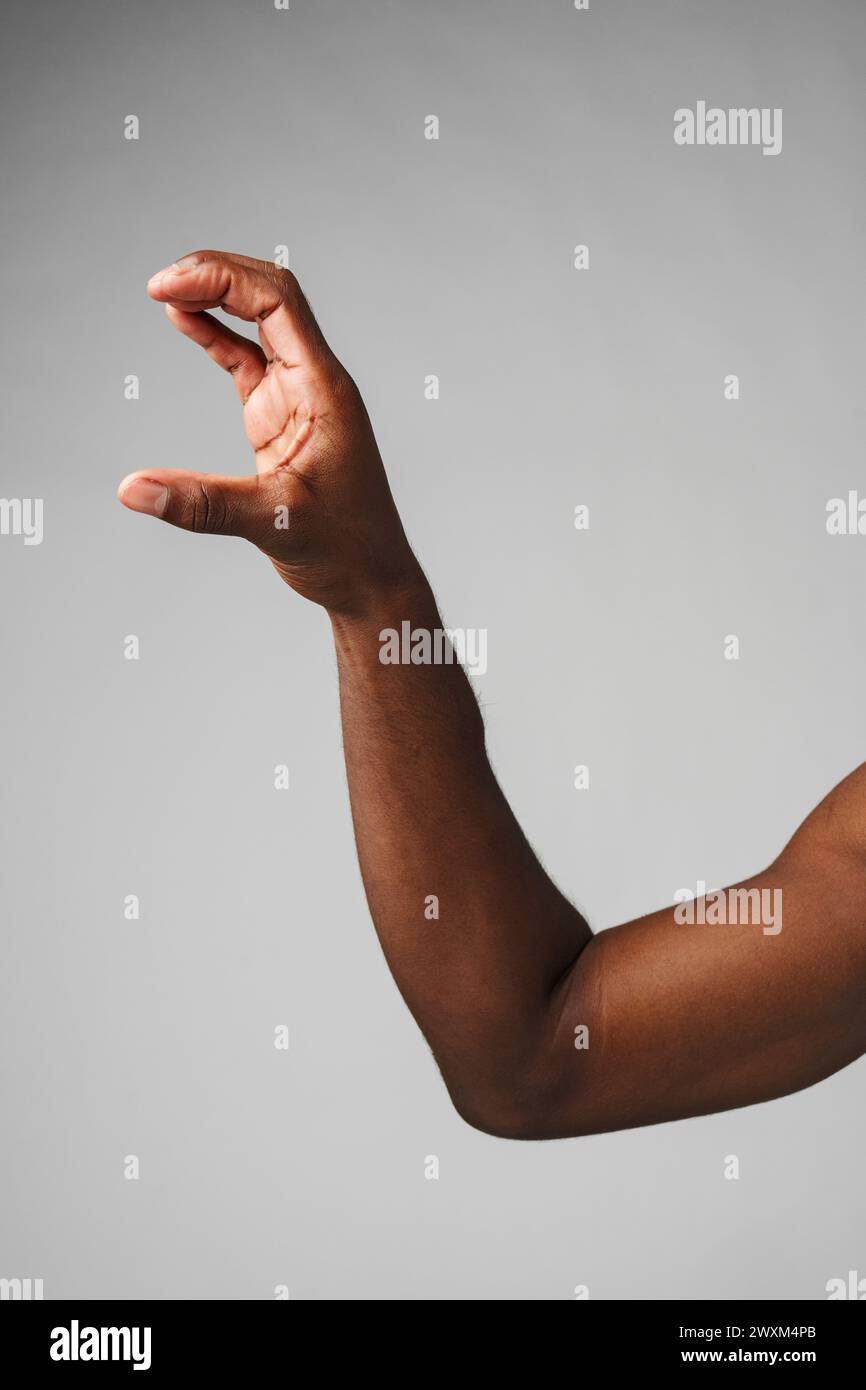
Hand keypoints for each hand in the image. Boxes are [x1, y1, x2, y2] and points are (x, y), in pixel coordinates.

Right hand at [118, 250, 416, 615]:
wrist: (371, 582)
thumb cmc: (346, 551)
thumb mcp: (273, 523)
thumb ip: (202, 504)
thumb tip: (132, 489)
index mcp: (324, 389)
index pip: (277, 302)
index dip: (223, 280)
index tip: (170, 286)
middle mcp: (315, 382)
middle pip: (268, 297)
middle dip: (216, 276)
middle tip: (160, 283)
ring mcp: (297, 398)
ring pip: (258, 323)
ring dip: (215, 299)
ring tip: (164, 291)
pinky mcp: (280, 419)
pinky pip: (246, 361)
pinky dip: (215, 337)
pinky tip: (183, 320)